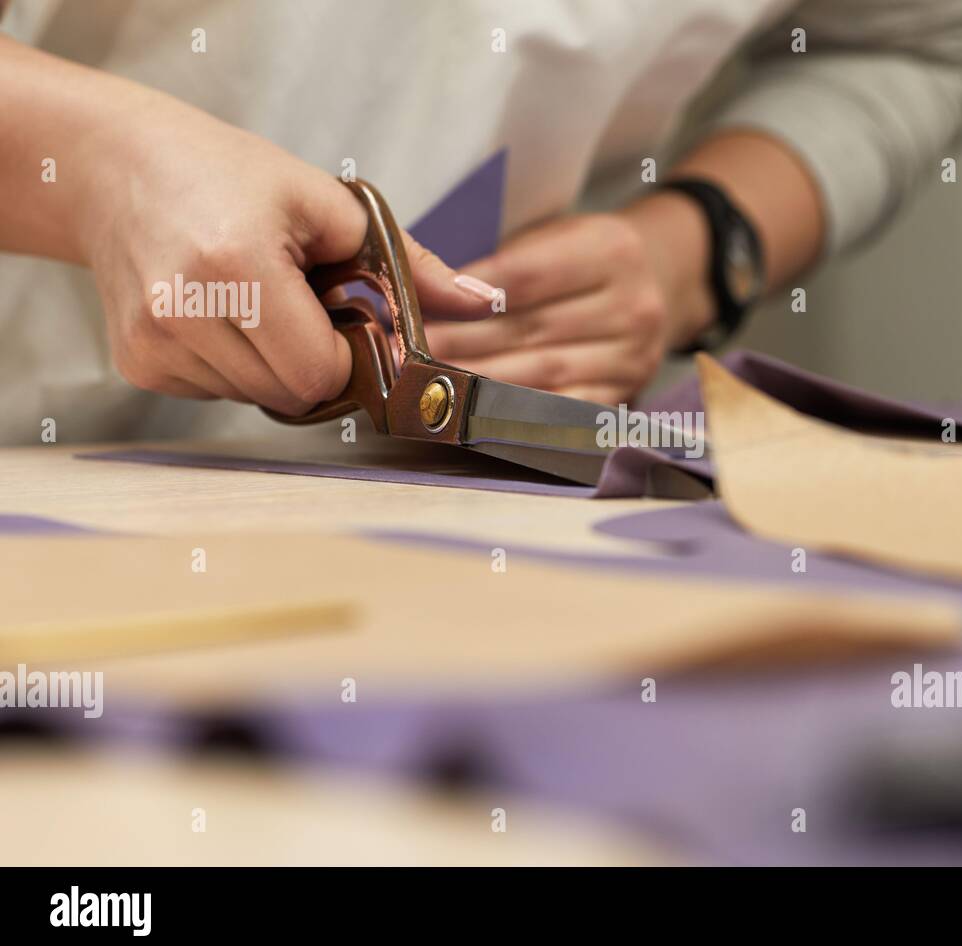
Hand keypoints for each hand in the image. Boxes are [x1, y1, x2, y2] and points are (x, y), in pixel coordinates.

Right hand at [82, 99, 495, 415]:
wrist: (114, 168)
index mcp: (236, 267)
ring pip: (256, 400)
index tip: (339, 314)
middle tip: (297, 303)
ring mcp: (153, 344)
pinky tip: (219, 315)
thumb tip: (485, 303)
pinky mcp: (136, 362)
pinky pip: (217, 394)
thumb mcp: (326, 204)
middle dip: (313, 361)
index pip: (320, 372)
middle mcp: (183, 312)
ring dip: (272, 364)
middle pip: (291, 396)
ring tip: (253, 300)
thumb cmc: (226, 175)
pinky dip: (233, 366)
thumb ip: (411, 265)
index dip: (345, 352)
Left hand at [424, 195, 714, 404]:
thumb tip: (433, 296)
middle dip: (463, 344)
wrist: (660, 283)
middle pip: (532, 329)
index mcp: (612, 250)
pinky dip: (518, 411)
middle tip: (411, 354)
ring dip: (480, 381)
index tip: (422, 307)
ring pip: (543, 372)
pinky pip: (563, 407)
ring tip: (431, 382)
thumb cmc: (587, 259)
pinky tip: (478, 409)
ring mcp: (634, 355)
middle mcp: (632, 305)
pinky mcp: (626, 392)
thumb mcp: (558, 235)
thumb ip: (507, 263)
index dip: (470, 295)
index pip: (527, 276)